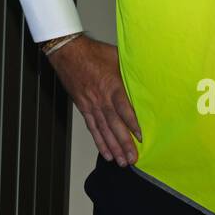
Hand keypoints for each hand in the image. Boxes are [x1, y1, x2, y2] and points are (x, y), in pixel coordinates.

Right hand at [47, 34, 140, 165]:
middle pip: (114, 125)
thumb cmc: (93, 53)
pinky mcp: (83, 107)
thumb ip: (130, 71)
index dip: (132, 124)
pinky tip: (105, 152)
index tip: (141, 138)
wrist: (68, 52)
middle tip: (132, 159)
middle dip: (124, 143)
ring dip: (113, 147)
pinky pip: (92, 127)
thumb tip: (146, 77)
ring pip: (103, 130)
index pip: (124, 109)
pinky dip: (99, 141)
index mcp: (112, 86)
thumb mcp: (117, 57)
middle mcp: (101, 99)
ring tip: (121, 161)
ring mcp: (91, 105)